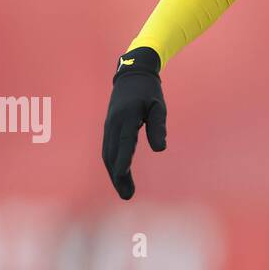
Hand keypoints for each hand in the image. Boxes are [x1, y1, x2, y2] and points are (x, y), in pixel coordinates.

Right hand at [102, 47, 165, 199]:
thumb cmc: (149, 91)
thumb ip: (158, 127)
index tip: (124, 180)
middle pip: (111, 154)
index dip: (123, 163)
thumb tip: (160, 149)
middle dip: (118, 177)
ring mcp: (109, 126)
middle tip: (128, 196)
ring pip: (108, 154)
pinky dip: (113, 164)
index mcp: (126, 118)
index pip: (124, 144)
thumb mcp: (158, 106)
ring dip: (114, 173)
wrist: (132, 73)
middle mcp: (113, 123)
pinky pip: (109, 149)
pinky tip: (120, 175)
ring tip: (125, 191)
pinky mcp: (110, 128)